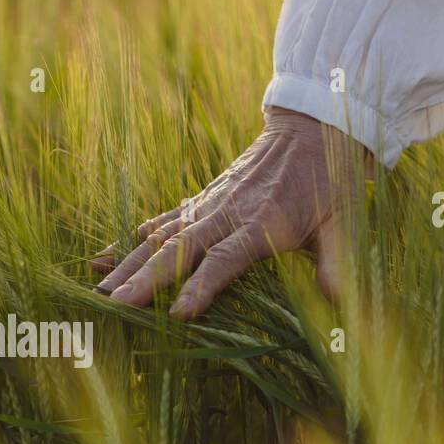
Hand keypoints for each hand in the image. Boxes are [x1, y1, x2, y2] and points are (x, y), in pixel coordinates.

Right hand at [91, 107, 371, 318]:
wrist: (311, 129)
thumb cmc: (330, 181)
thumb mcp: (344, 220)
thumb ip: (337, 259)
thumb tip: (338, 299)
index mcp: (262, 222)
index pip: (225, 259)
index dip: (201, 286)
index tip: (178, 314)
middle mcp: (226, 213)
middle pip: (179, 250)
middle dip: (146, 279)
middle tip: (116, 305)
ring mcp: (207, 206)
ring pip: (161, 238)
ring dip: (129, 264)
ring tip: (99, 289)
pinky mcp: (198, 201)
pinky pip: (159, 223)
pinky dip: (130, 240)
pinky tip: (103, 258)